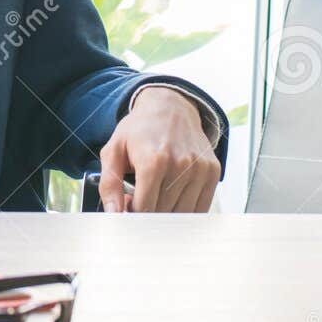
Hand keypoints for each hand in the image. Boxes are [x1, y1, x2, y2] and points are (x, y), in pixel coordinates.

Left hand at [99, 85, 219, 212]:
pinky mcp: (213, 171)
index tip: (128, 203)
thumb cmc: (139, 130)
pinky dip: (186, 210)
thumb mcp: (113, 150)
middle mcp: (180, 165)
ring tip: (156, 193)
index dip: (132, 213)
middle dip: (148, 212)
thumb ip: (109, 184)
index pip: (144, 209)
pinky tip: (173, 195)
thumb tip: (112, 213)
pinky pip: (201, 208)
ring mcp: (200, 169)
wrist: (170, 107)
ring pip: (182, 213)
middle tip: (140, 196)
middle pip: (162, 213)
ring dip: (167, 211)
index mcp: (153, 161)